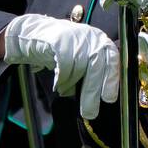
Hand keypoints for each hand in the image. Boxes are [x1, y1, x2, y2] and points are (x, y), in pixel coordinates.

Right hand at [1, 14, 118, 118]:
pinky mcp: (60, 40)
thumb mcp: (81, 58)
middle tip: (90, 112)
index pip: (112, 59)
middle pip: (96, 66)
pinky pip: (65, 65)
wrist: (34, 35)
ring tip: (65, 91)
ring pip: (79, 67)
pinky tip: (58, 85)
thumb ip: (91, 71)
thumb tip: (99, 95)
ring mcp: (76, 37)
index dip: (111, 79)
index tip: (109, 99)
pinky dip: (62, 79)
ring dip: (72, 84)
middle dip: (93, 91)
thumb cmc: (60, 51)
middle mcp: (91, 36)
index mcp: (99, 40)